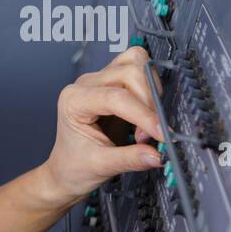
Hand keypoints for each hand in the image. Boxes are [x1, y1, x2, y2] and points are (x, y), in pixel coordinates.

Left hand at [41, 46, 167, 200]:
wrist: (68, 168)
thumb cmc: (75, 164)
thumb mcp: (101, 166)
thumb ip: (130, 159)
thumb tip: (158, 154)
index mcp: (73, 101)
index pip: (116, 98)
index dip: (143, 115)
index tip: (162, 134)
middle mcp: (85, 85)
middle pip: (130, 72)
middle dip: (148, 103)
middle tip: (148, 135)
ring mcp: (99, 79)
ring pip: (137, 63)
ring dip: (151, 92)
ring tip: (146, 123)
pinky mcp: (114, 81)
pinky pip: (140, 69)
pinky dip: (151, 87)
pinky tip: (146, 113)